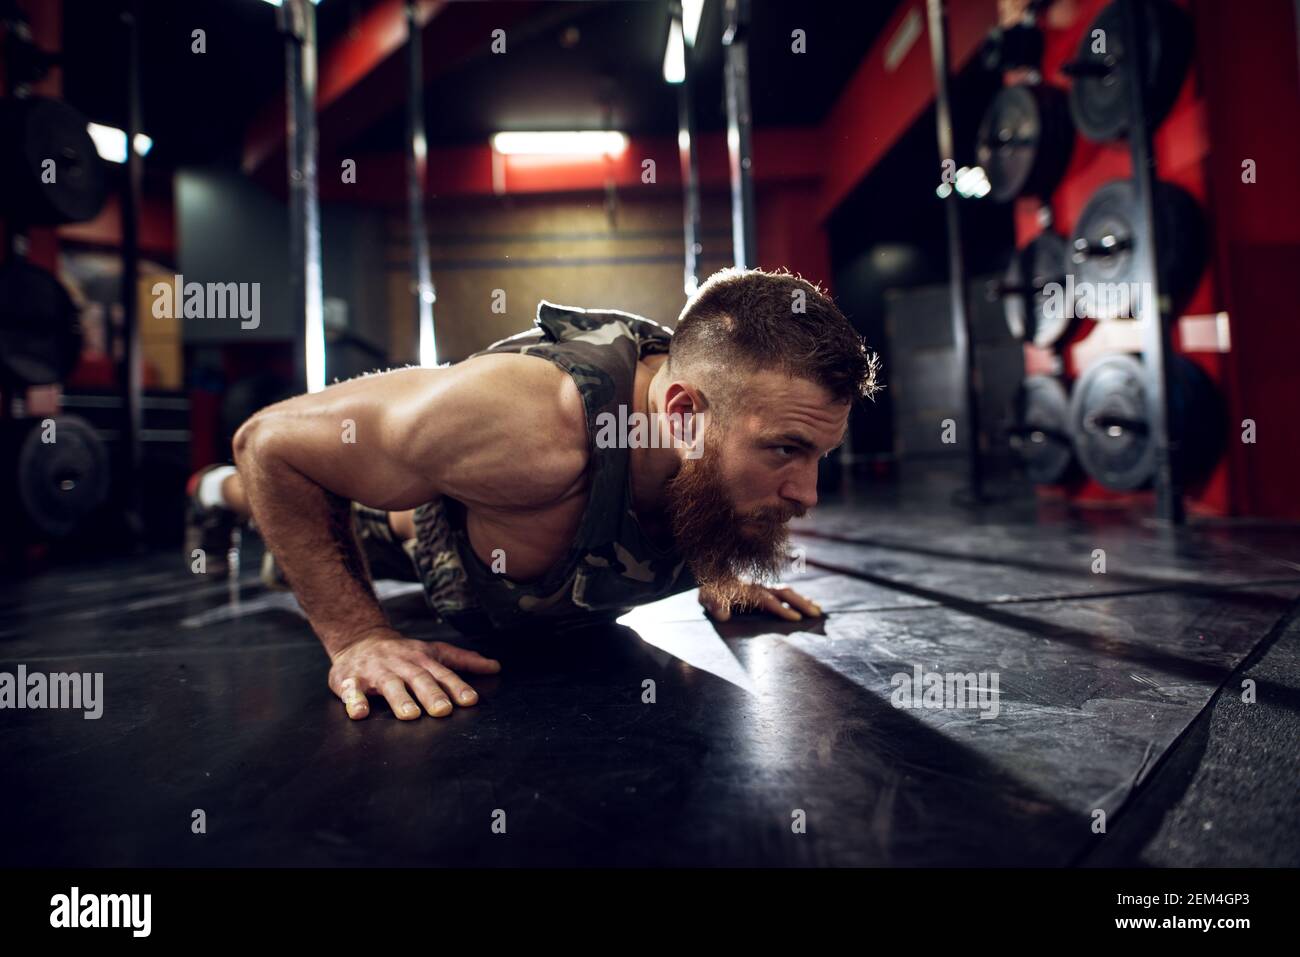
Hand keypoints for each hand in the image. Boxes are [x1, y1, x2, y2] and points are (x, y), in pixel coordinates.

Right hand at [327, 628, 500, 720]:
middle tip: (443, 711)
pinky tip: (360, 713)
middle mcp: (401, 665)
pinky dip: (355, 701)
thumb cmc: (403, 652)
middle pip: (419, 679)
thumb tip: (496, 666)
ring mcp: (376, 671)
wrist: (360, 638)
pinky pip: (352, 690)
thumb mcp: (434, 652)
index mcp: (422, 660)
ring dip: (400, 700)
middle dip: (431, 694)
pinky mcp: (351, 679)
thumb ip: (464, 661)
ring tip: (410, 715)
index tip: (470, 701)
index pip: (443, 674)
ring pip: (390, 685)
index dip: (457, 687)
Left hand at [699, 583, 822, 622]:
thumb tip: (722, 615)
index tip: (796, 619)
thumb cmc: (710, 591)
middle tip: (815, 614)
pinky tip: (810, 604)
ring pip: (787, 592)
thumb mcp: (707, 598)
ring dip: (802, 600)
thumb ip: (715, 605)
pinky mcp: (765, 590)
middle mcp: (759, 587)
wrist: (711, 576)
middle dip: (800, 603)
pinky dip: (798, 598)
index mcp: (747, 592)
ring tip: (818, 610)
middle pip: (783, 593)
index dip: (781, 609)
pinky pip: (785, 593)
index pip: (768, 601)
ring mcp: (763, 587)